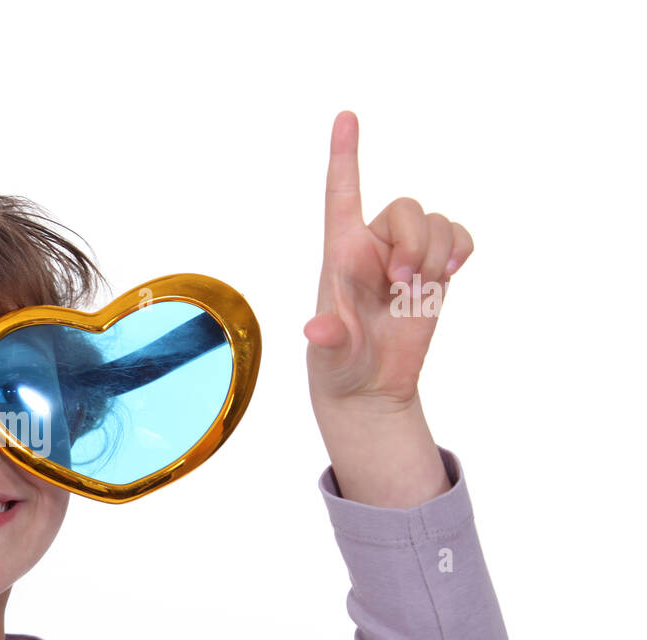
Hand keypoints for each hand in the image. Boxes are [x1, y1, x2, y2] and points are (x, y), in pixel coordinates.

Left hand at [304, 111, 474, 411]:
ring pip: (433, 221)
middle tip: (402, 285)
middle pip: (405, 208)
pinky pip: (457, 235)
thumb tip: (316, 330)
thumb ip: (327, 339)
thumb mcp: (330, 356)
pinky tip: (451, 273)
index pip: (341, 193)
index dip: (345, 154)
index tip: (345, 115)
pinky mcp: (434, 269)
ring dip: (436, 251)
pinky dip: (461, 247)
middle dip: (414, 243)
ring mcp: (405, 256)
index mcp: (341, 254)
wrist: (369, 386)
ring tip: (419, 291)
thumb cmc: (339, 367)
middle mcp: (372, 247)